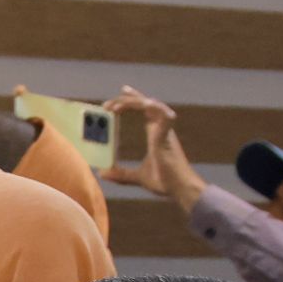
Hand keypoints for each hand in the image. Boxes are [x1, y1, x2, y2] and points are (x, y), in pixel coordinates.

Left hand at [102, 88, 202, 212]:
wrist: (179, 190)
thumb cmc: (165, 182)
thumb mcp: (138, 177)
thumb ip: (121, 174)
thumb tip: (103, 173)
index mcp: (155, 133)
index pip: (144, 109)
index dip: (134, 99)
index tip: (122, 91)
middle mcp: (161, 128)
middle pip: (144, 103)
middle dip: (125, 100)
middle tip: (106, 104)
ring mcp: (165, 130)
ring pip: (150, 105)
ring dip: (132, 102)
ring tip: (114, 107)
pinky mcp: (168, 136)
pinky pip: (164, 115)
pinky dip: (155, 107)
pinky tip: (144, 104)